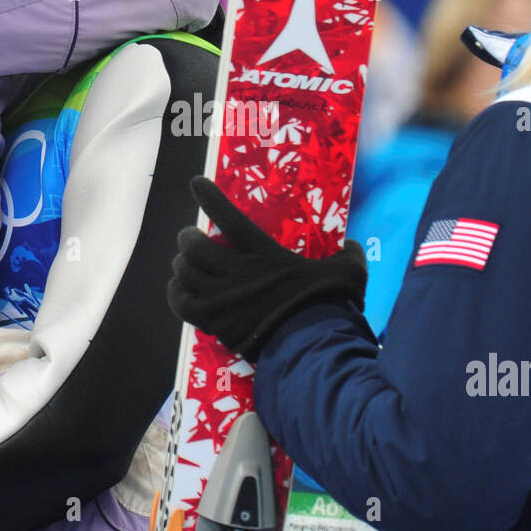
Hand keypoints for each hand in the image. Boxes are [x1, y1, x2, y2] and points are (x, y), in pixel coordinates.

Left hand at [168, 176, 366, 361]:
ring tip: (183, 263)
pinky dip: (176, 293)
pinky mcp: (215, 323)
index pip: (229, 217)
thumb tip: (353, 246)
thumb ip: (349, 256)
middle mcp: (238, 272)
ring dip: (180, 265)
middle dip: (187, 238)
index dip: (209, 196)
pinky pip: (181, 303)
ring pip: (183, 273)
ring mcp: (223, 299)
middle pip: (194, 247)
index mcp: (265, 254)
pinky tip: (180, 290)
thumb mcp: (347, 274)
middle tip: (191, 237)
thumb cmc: (329, 306)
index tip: (196, 183)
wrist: (313, 347)